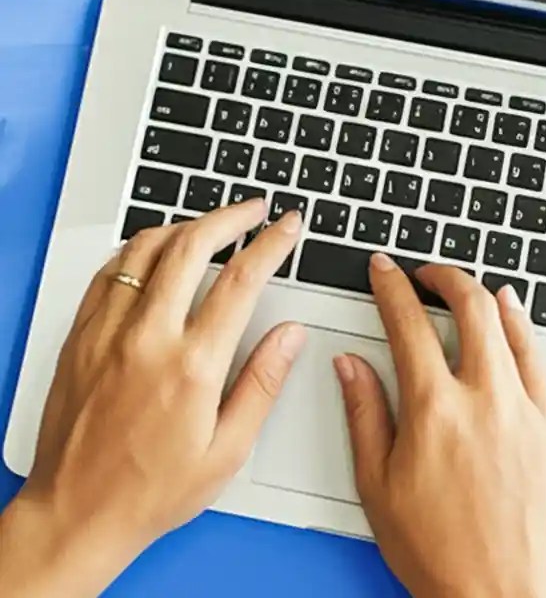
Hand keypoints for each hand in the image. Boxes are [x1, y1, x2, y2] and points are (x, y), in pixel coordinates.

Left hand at [0, 200, 304, 596]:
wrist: (78, 513)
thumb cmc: (152, 491)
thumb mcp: (229, 450)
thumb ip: (263, 383)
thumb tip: (291, 334)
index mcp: (192, 366)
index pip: (241, 280)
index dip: (272, 243)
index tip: (288, 227)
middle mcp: (146, 340)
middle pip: (190, 247)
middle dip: (230, 217)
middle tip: (253, 209)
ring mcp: (106, 334)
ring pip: (144, 251)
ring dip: (182, 227)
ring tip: (208, 225)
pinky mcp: (79, 339)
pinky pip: (109, 274)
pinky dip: (137, 251)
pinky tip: (155, 253)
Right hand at [336, 259, 545, 597]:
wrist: (498, 589)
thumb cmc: (437, 550)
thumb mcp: (377, 485)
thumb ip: (365, 415)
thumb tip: (350, 365)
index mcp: (433, 411)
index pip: (408, 325)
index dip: (392, 287)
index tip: (384, 271)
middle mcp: (483, 400)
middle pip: (468, 307)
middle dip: (443, 275)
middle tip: (425, 272)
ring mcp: (522, 409)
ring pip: (507, 325)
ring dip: (483, 294)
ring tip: (465, 284)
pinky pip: (537, 358)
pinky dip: (522, 326)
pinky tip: (512, 313)